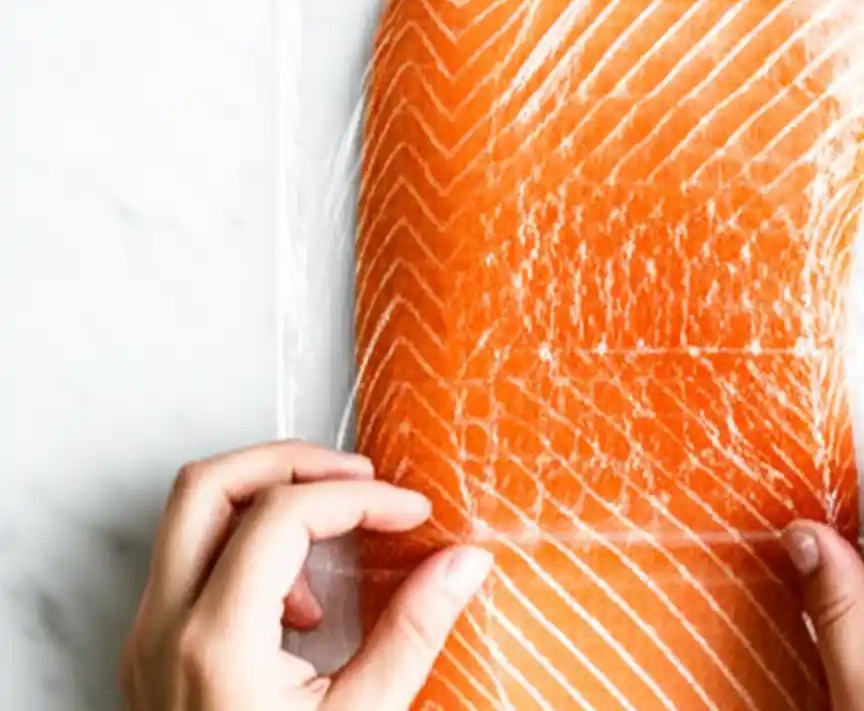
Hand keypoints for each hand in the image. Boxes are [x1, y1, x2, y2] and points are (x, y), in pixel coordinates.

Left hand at [119, 441, 493, 709]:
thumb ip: (413, 633)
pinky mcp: (152, 651)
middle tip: (361, 477)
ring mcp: (148, 638)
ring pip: (191, 516)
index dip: (358, 498)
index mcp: (216, 643)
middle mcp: (165, 628)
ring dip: (267, 501)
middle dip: (293, 463)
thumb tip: (465, 561)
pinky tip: (301, 602)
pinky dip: (248, 547)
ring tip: (336, 537)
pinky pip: (190, 562)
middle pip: (208, 485)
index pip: (281, 515)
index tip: (411, 514)